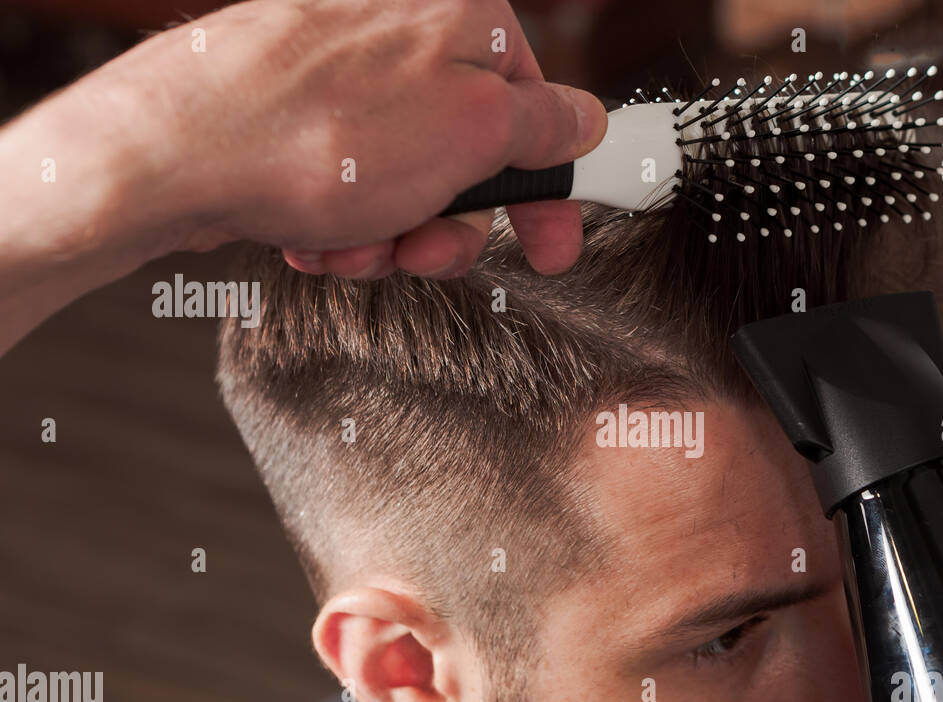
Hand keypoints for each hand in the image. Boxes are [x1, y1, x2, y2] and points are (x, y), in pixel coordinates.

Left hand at [132, 0, 606, 277]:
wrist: (173, 154)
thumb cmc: (318, 135)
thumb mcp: (471, 132)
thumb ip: (543, 128)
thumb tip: (582, 122)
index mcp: (462, 20)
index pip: (538, 112)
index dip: (546, 193)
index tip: (551, 245)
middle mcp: (403, 35)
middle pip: (469, 161)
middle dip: (448, 227)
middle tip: (423, 251)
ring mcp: (345, 76)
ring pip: (409, 186)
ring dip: (390, 237)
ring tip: (351, 244)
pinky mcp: (298, 116)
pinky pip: (352, 189)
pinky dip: (343, 228)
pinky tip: (315, 237)